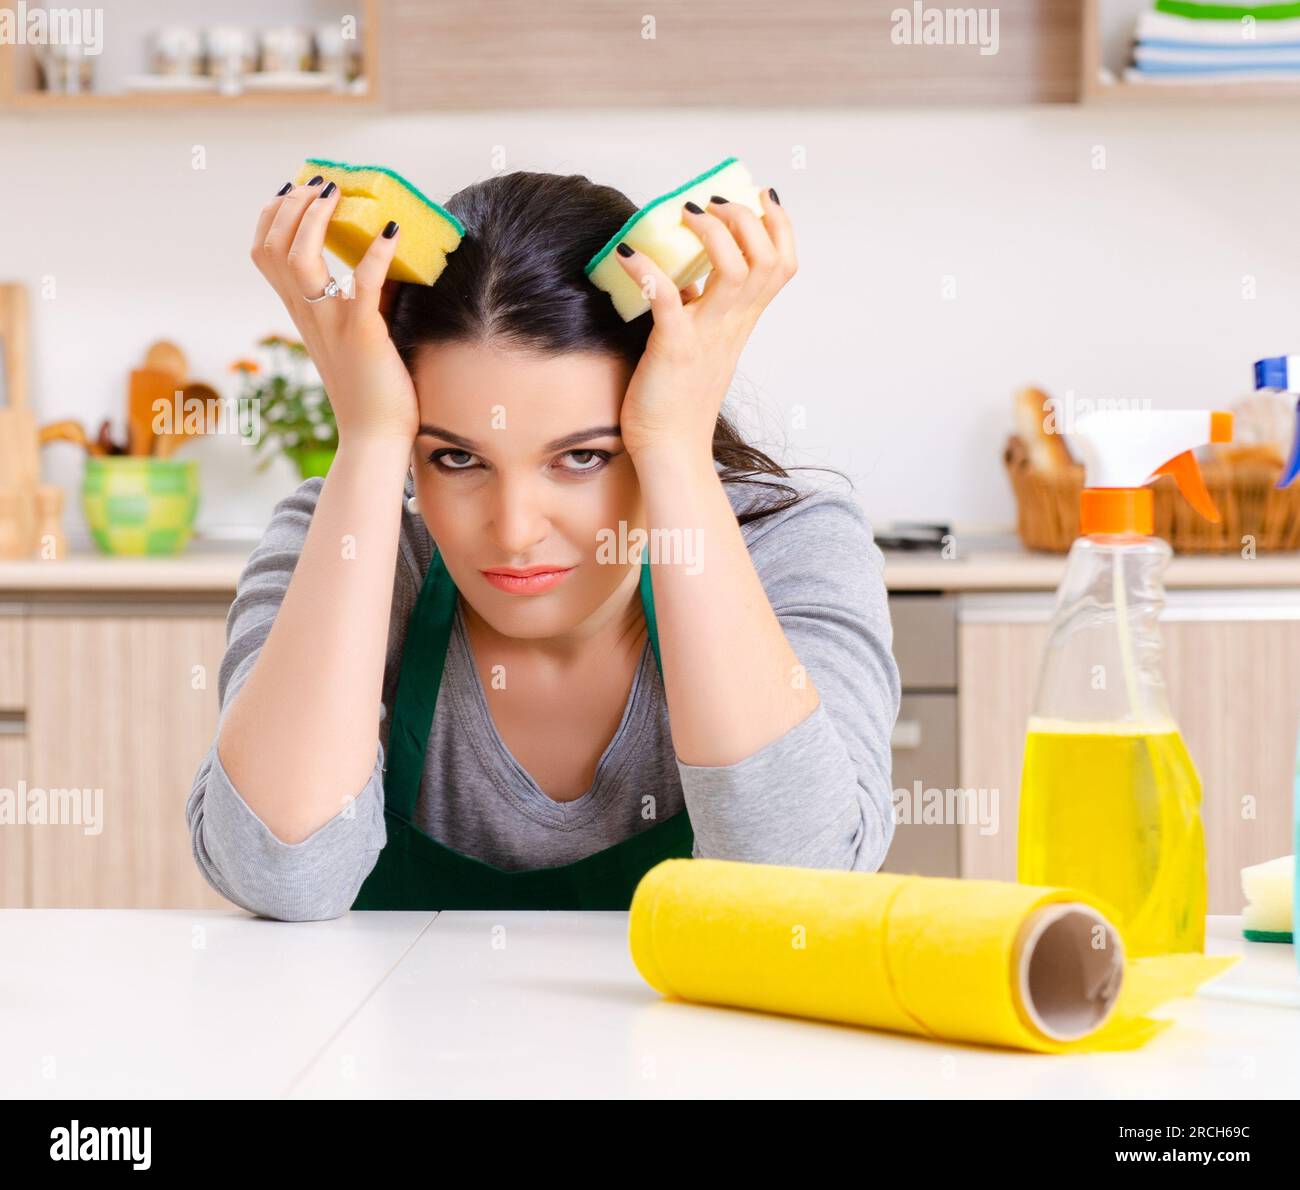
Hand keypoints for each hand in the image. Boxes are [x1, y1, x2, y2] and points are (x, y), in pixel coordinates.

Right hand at [250, 178, 415, 446]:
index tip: (295, 190)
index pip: (265, 252)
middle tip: (321, 183)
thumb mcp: (355, 335)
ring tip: (338, 193)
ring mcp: (329, 322)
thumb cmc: (372, 389)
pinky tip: (392, 231)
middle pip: (274, 245)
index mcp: (300, 312)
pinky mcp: (361, 332)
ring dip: (316, 217)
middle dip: (293, 205)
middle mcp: (306, 313)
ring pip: (300, 256)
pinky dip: (376, 252)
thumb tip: (383, 263)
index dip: (274, 215)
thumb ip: (363, 299)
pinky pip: (362, 283)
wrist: (375, 437)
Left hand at [612, 187, 795, 461]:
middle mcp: (732, 325)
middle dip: (745, 217)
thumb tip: (684, 279)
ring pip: (736, 271)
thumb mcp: (699, 345)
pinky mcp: (675, 349)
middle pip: (767, 259)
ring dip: (712, 233)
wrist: (671, 450)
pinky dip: (647, 271)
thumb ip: (699, 310)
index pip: (782, 264)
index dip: (780, 224)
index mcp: (741, 321)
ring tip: (686, 214)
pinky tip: (626, 255)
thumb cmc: (678, 400)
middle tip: (712, 203)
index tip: (762, 196)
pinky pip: (668, 299)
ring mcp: (707, 336)